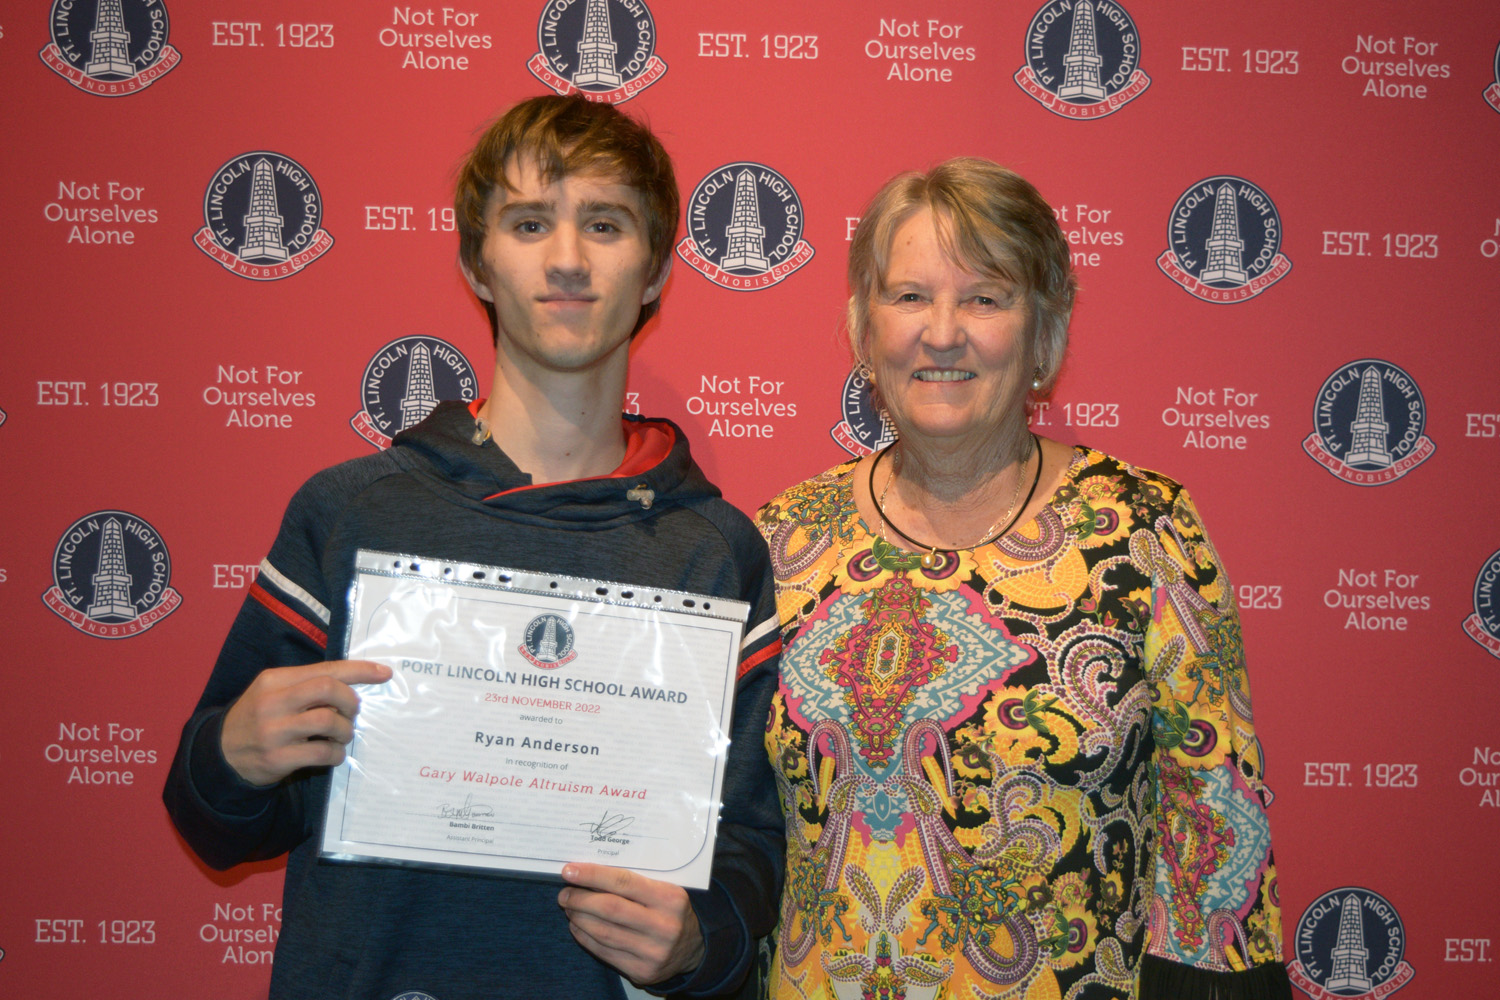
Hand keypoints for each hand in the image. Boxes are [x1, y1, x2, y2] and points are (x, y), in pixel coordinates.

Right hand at [220, 660, 390, 786]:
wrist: (220, 754)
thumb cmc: (257, 718)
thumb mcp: (273, 693)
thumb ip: (306, 685)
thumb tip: (352, 684)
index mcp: (274, 680)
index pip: (325, 669)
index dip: (359, 670)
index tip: (384, 673)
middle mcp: (272, 702)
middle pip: (328, 689)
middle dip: (351, 701)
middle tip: (353, 712)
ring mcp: (273, 731)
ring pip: (328, 721)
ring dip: (346, 729)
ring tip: (342, 734)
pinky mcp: (277, 759)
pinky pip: (321, 752)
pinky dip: (336, 753)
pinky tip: (334, 753)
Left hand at [558, 863, 704, 984]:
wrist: (694, 948)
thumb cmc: (671, 911)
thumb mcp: (663, 890)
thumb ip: (633, 884)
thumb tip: (589, 876)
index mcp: (669, 898)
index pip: (623, 882)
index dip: (592, 875)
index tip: (569, 871)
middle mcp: (663, 926)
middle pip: (610, 909)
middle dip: (580, 899)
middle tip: (564, 893)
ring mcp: (652, 951)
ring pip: (604, 932)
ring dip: (579, 918)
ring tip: (569, 908)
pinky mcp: (642, 971)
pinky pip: (605, 952)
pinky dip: (586, 938)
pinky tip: (578, 927)